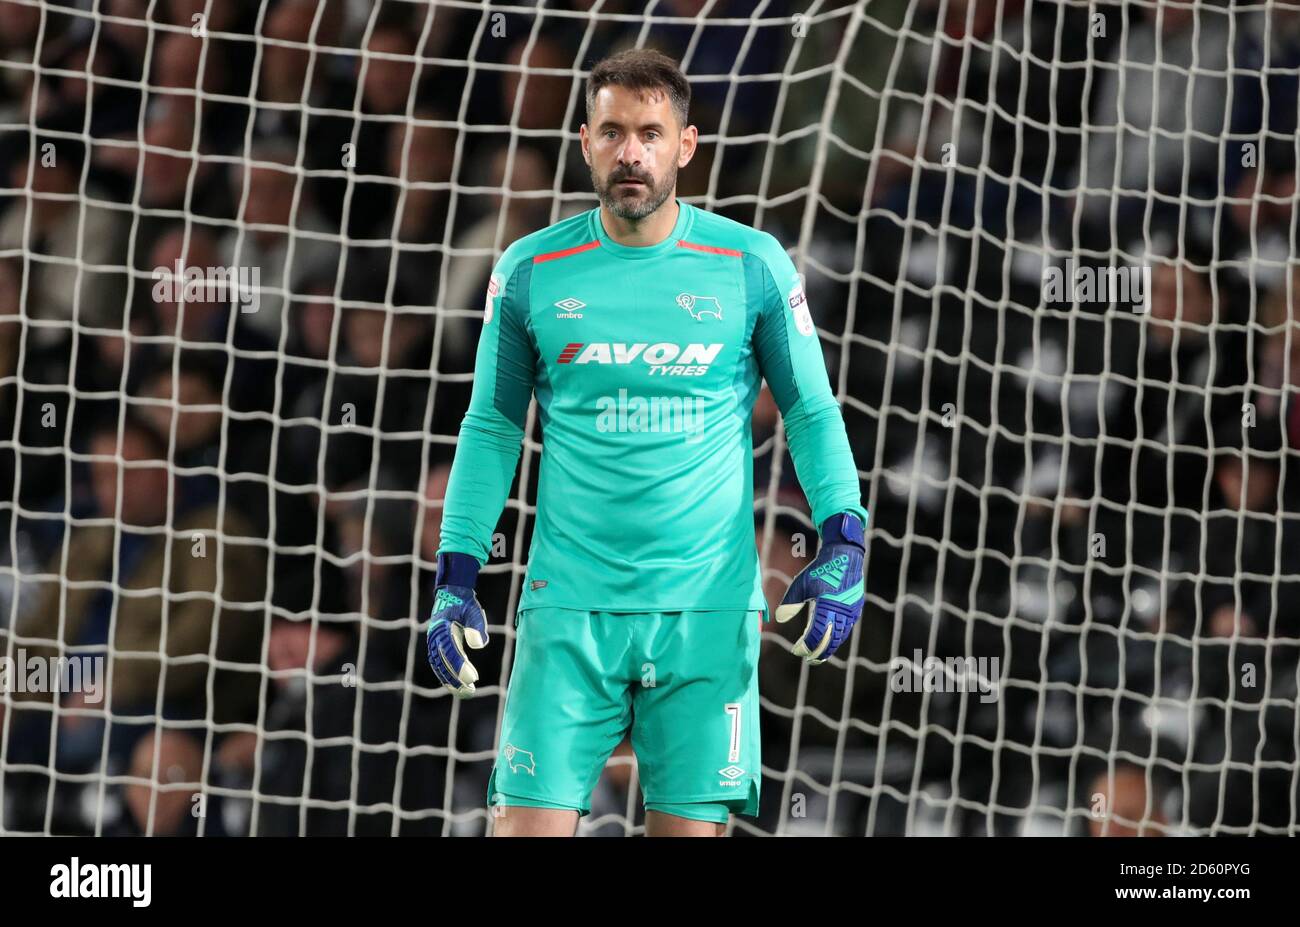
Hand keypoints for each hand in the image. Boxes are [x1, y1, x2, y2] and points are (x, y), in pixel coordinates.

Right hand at [426, 552, 489, 696]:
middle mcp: (434, 637)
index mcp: (441, 627)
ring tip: (467, 693)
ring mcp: (434, 642)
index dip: (459, 666)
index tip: (472, 678)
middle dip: (455, 678)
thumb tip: (479, 645)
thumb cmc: (465, 603)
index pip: (450, 650)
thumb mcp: (473, 610)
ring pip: (439, 666)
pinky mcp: (437, 646)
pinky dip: (448, 676)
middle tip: (470, 691)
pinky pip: (440, 665)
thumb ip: (477, 626)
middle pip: (442, 662)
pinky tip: (460, 687)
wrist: (451, 594)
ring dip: (451, 681)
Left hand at [775, 513, 865, 663]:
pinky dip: (837, 637)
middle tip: (808, 659)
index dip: (806, 646)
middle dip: (819, 652)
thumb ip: (790, 603)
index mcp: (828, 607)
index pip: (816, 635)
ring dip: (829, 647)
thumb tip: (779, 619)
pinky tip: (829, 639)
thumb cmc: (820, 569)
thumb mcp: (801, 584)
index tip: (796, 650)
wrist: (844, 556)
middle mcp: (841, 612)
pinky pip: (846, 628)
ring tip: (818, 654)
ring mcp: (851, 611)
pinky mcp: (855, 608)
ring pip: (840, 637)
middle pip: (830, 641)